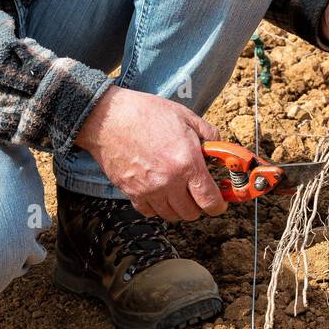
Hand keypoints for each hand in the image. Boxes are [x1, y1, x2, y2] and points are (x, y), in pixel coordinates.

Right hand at [73, 85, 227, 222]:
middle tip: (197, 191)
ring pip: (171, 215)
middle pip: (191, 213)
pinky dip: (157, 206)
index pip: (210, 200)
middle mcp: (169, 182)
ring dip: (178, 206)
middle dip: (199, 204)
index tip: (219, 202)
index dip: (218, 205)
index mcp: (187, 163)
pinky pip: (150, 212)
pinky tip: (159, 191)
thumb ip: (208, 134)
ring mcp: (149, 190)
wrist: (109, 118)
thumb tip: (219, 149)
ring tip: (178, 190)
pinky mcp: (131, 193)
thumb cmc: (146, 113)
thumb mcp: (185, 116)